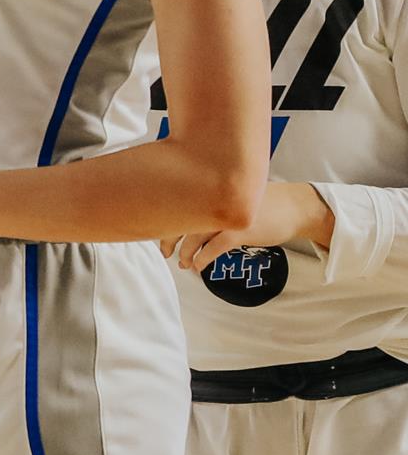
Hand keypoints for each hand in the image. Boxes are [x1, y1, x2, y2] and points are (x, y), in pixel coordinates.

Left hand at [166, 181, 333, 271]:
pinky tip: (198, 266)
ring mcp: (228, 215)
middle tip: (165, 253)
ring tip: (184, 263)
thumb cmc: (265, 202)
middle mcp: (216, 199)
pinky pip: (213, 248)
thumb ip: (214, 200)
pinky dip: (202, 259)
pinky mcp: (241, 230)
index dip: (165, 222)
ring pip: (194, 235)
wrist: (296, 206)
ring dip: (186, 252)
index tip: (158, 234)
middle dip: (169, 239)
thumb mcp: (235, 194)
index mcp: (212, 188)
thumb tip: (189, 214)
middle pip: (181, 220)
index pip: (179, 204)